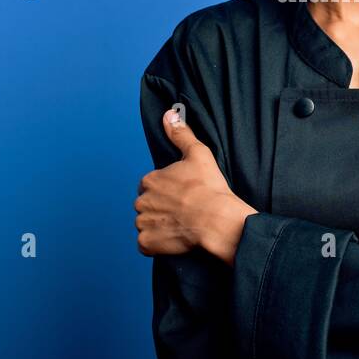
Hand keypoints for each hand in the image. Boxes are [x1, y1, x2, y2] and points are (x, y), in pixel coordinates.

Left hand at [134, 108, 257, 265]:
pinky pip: (146, 244)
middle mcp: (142, 201)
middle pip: (147, 205)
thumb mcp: (198, 153)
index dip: (167, 191)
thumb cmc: (210, 188)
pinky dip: (156, 244)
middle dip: (160, 208)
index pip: (151, 185)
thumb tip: (169, 114)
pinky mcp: (147, 243)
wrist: (217, 220)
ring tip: (180, 225)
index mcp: (151, 180)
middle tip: (183, 211)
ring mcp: (143, 223)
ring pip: (146, 224)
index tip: (182, 195)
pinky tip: (173, 239)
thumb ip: (181, 134)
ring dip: (158, 226)